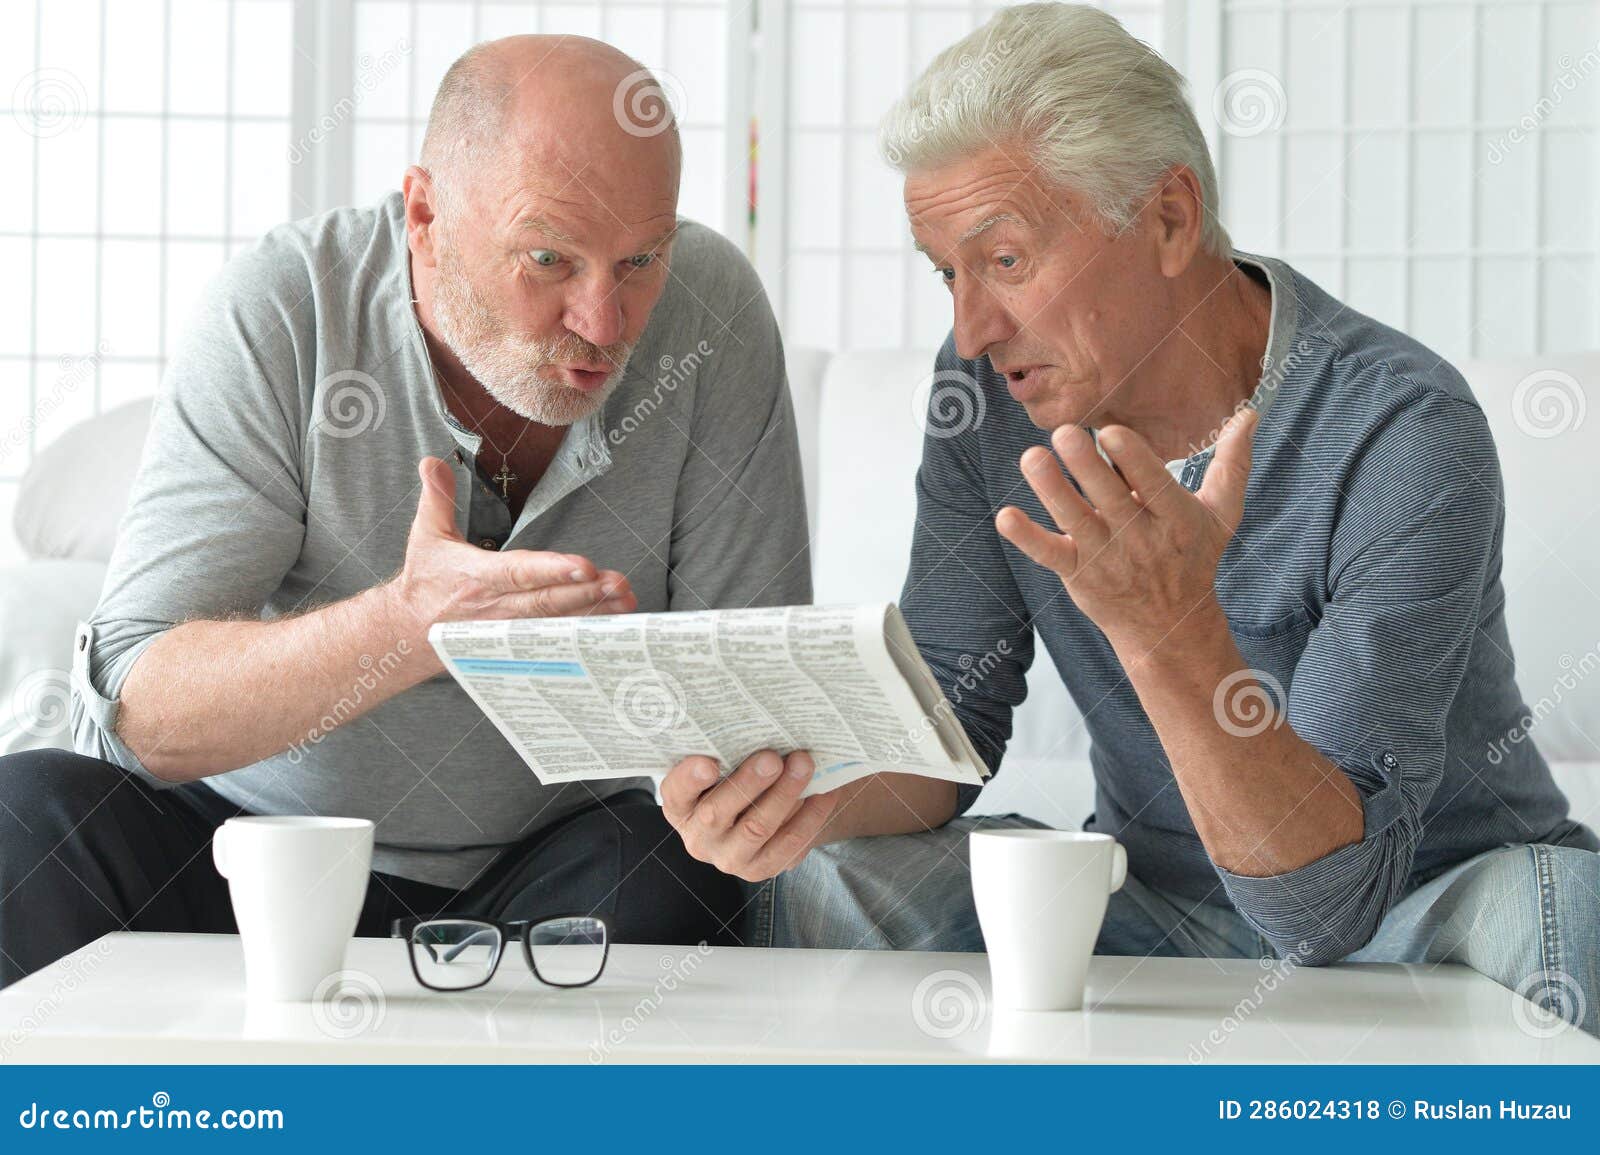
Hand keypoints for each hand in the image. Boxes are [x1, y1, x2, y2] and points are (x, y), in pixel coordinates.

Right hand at [386, 456, 636, 650]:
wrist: (410, 630)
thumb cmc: (426, 580)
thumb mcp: (425, 535)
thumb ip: (436, 498)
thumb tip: (432, 461)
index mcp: (479, 576)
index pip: (519, 572)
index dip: (552, 571)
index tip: (584, 567)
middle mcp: (498, 605)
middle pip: (548, 600)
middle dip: (586, 593)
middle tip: (618, 583)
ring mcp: (511, 626)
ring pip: (557, 620)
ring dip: (594, 610)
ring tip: (625, 600)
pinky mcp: (519, 639)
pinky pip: (556, 636)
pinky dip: (585, 629)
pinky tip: (613, 620)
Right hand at [660, 750, 839, 881]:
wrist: (757, 815)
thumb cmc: (734, 780)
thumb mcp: (723, 768)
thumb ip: (730, 754)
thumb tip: (762, 727)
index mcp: (681, 807)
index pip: (676, 793)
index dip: (689, 779)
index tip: (709, 763)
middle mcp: (698, 838)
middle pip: (717, 813)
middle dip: (748, 783)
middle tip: (773, 758)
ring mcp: (729, 858)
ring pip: (756, 829)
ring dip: (783, 794)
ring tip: (803, 764)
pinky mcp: (761, 869)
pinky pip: (788, 844)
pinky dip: (810, 815)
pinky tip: (824, 791)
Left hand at [995, 409, 1256, 653]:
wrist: (1169, 627)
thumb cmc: (1193, 557)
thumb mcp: (1221, 515)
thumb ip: (1233, 464)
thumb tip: (1249, 413)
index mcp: (1176, 519)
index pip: (1154, 484)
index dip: (1132, 459)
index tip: (1110, 431)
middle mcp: (1140, 539)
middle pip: (1110, 498)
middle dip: (1086, 466)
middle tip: (1064, 432)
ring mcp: (1105, 558)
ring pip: (1075, 521)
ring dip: (1051, 490)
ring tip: (1031, 457)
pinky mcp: (1077, 574)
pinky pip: (1049, 554)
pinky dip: (1026, 537)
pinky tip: (1005, 516)